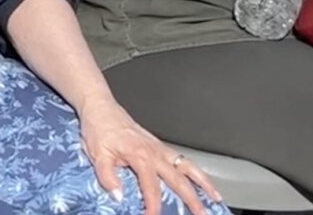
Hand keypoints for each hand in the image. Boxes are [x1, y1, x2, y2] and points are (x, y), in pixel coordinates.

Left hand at [79, 102, 220, 214]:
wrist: (101, 108)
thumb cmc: (99, 129)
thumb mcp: (97, 154)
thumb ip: (107, 176)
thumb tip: (118, 196)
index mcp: (140, 156)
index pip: (151, 187)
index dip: (153, 205)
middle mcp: (155, 153)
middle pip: (179, 179)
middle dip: (192, 199)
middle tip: (202, 214)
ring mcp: (160, 148)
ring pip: (188, 167)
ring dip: (203, 183)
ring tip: (215, 198)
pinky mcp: (160, 146)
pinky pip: (182, 159)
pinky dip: (195, 171)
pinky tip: (201, 180)